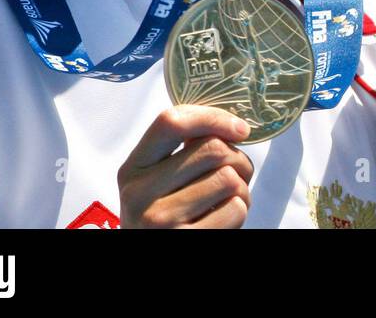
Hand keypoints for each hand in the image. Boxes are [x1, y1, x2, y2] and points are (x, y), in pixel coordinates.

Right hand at [118, 105, 253, 227]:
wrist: (152, 258)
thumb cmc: (167, 217)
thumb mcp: (158, 182)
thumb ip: (183, 151)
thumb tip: (230, 126)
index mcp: (133, 168)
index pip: (172, 122)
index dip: (213, 117)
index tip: (239, 129)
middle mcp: (139, 193)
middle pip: (212, 149)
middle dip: (238, 159)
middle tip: (237, 175)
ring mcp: (160, 220)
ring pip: (229, 179)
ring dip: (242, 189)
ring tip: (228, 200)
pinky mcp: (185, 240)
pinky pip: (235, 209)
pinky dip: (240, 211)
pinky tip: (223, 220)